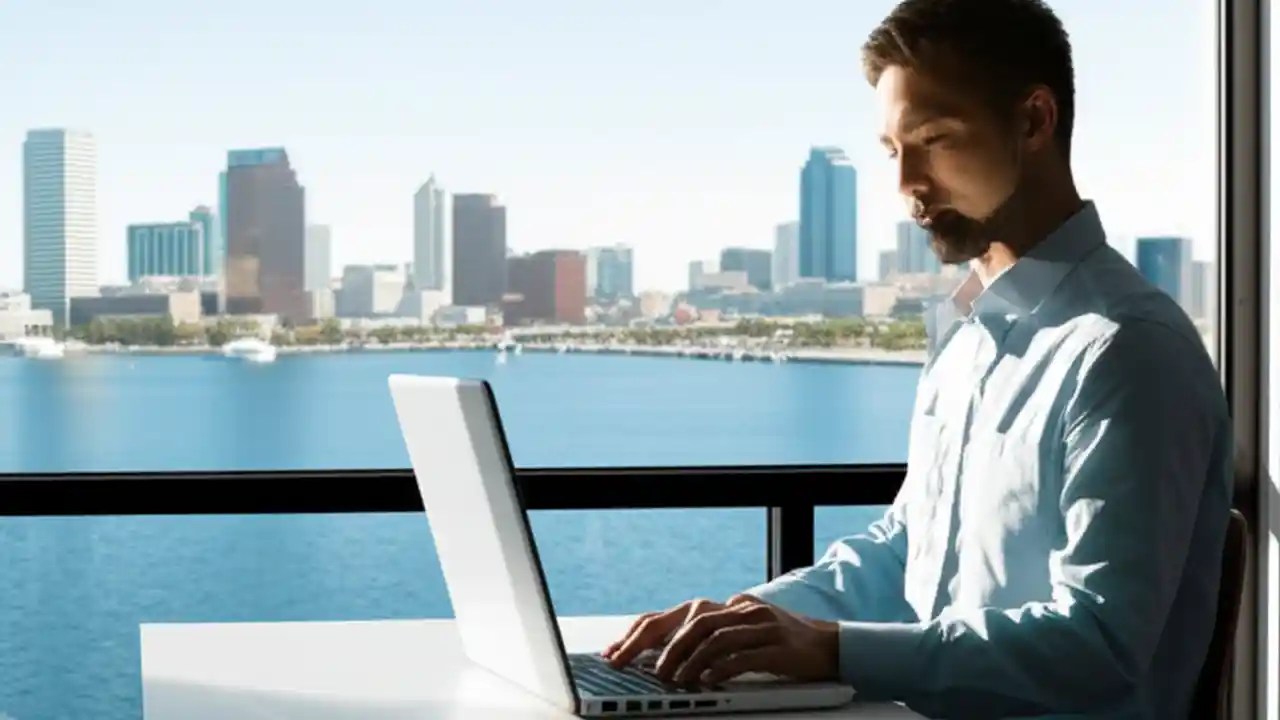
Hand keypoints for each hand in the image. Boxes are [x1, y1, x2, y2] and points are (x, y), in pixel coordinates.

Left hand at [604, 594, 838, 686]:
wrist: (828, 645)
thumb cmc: (777, 644)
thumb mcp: (738, 634)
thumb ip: (707, 639)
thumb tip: (662, 656)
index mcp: (723, 606)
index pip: (673, 615)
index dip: (640, 633)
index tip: (615, 654)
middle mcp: (738, 608)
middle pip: (688, 620)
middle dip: (654, 644)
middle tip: (630, 666)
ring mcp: (759, 623)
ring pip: (713, 636)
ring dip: (686, 659)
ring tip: (670, 679)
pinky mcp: (777, 643)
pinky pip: (743, 654)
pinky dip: (721, 667)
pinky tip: (705, 680)